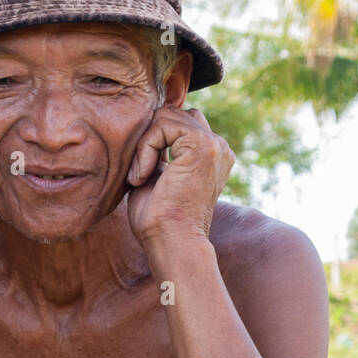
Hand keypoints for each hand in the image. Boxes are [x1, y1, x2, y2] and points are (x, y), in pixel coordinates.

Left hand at [125, 106, 234, 247]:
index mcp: (211, 155)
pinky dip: (145, 149)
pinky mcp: (201, 145)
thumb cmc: (159, 221)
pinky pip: (162, 125)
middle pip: (174, 114)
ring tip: (141, 177)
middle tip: (139, 174)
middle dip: (149, 138)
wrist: (172, 242)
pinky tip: (143, 176)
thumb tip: (144, 128)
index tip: (142, 175)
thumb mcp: (158, 177)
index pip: (179, 124)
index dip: (153, 140)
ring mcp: (213, 144)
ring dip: (145, 145)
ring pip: (166, 117)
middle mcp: (218, 147)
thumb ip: (158, 151)